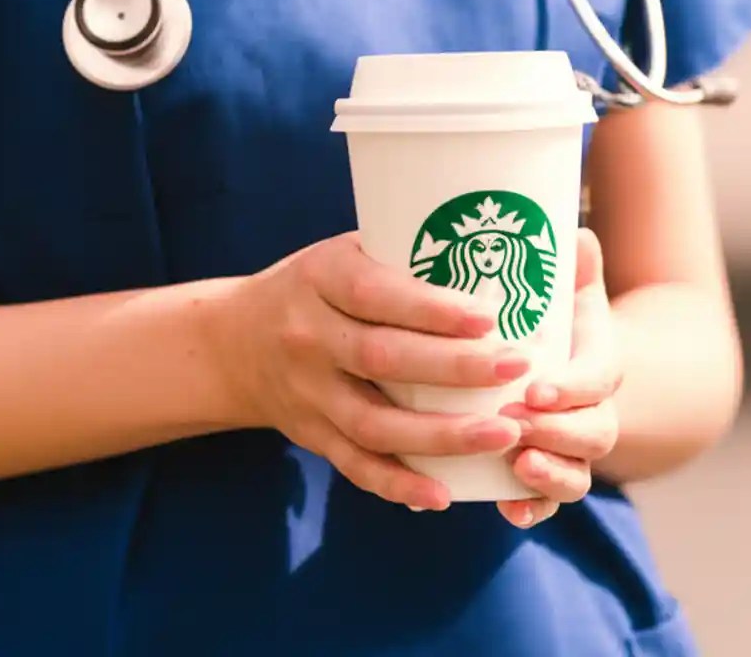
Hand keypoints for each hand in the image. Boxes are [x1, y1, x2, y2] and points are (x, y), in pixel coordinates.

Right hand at [203, 232, 527, 510]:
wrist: (234, 343)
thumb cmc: (318, 289)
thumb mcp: (343, 254)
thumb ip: (403, 258)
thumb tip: (503, 256)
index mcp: (320, 278)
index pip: (374, 292)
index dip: (430, 308)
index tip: (489, 318)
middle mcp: (308, 337)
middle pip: (382, 358)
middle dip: (454, 367)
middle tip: (516, 369)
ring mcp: (308, 393)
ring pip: (374, 422)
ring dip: (442, 435)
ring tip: (502, 434)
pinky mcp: (311, 435)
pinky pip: (355, 465)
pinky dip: (398, 484)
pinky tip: (443, 495)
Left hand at [497, 229, 621, 527]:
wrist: (568, 368)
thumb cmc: (559, 321)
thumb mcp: (570, 291)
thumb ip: (575, 267)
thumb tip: (578, 231)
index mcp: (601, 367)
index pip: (598, 380)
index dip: (571, 389)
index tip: (535, 389)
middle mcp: (595, 413)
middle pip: (592, 433)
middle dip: (556, 432)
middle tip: (515, 422)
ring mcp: (572, 451)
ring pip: (576, 474)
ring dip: (549, 475)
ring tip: (517, 466)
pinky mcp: (547, 475)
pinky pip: (547, 504)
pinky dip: (531, 510)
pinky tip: (507, 512)